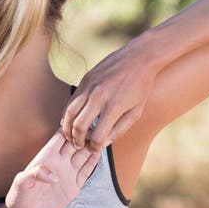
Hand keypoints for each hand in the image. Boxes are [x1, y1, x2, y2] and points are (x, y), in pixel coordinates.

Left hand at [5, 129, 100, 207]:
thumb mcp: (21, 183)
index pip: (60, 137)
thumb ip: (35, 173)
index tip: (80, 118)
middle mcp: (59, 161)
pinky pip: (86, 171)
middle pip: (75, 143)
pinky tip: (99, 153)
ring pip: (83, 155)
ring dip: (92, 146)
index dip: (70, 127)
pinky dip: (93, 162)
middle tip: (97, 126)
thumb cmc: (18, 198)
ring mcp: (67, 173)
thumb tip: (54, 175)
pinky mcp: (74, 185)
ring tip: (102, 136)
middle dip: (85, 133)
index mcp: (46, 156)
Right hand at [60, 35, 157, 150]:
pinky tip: (71, 122)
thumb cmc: (140, 86)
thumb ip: (120, 129)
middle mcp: (98, 98)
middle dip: (78, 141)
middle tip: (80, 146)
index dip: (94, 147)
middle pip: (79, 127)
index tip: (94, 149)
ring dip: (68, 129)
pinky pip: (70, 101)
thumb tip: (103, 142)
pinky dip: (68, 115)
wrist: (138, 58)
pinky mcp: (84, 80)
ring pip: (69, 114)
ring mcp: (89, 88)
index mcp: (114, 108)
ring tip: (72, 136)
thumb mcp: (136, 111)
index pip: (97, 137)